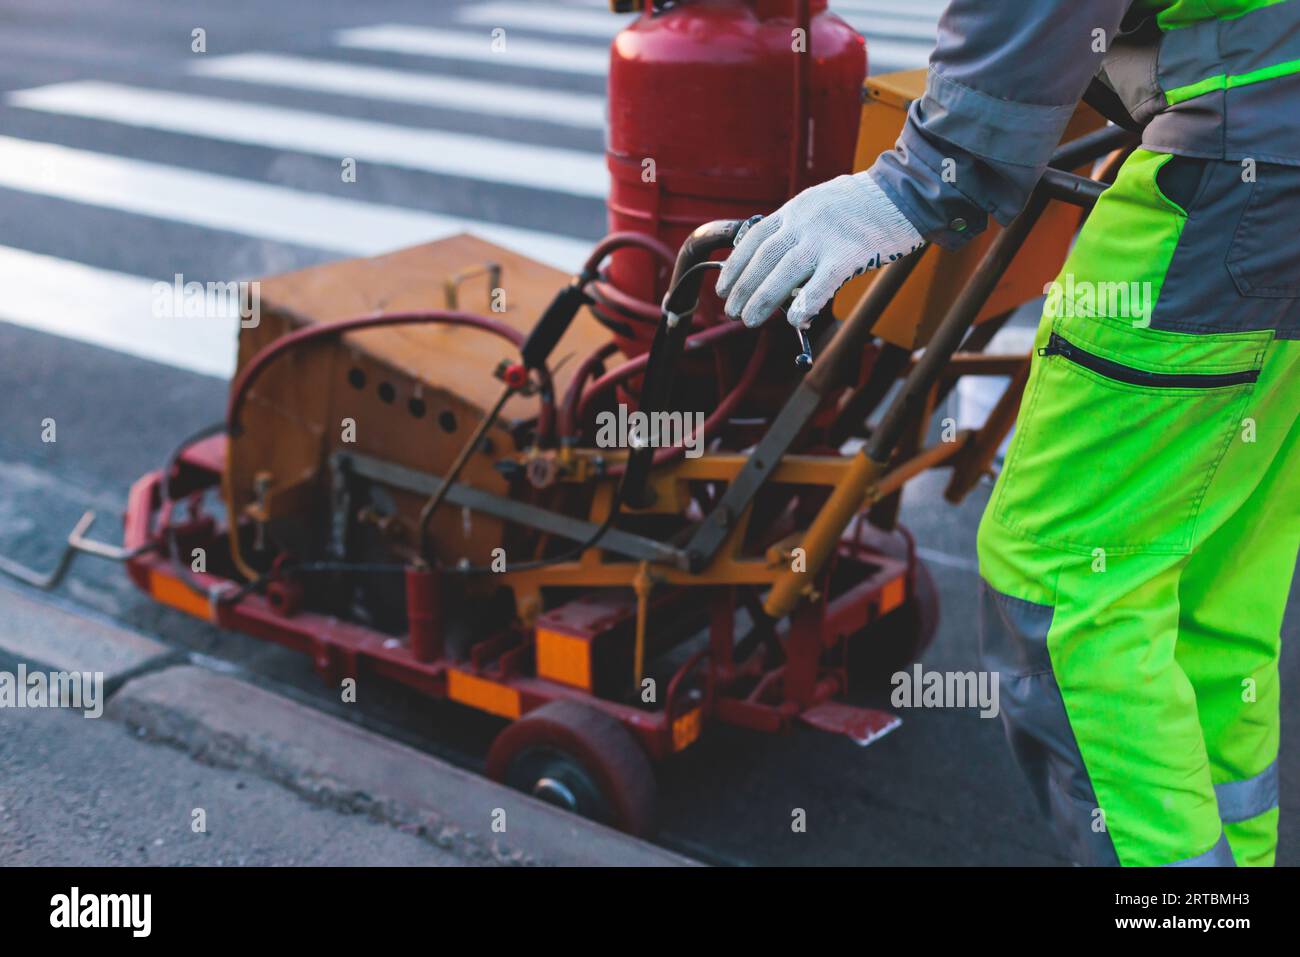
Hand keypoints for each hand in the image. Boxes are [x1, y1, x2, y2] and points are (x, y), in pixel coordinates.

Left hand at [716, 171, 924, 328]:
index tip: (724, 286)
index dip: (735, 265)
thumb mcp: (822, 203)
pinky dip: (804, 303)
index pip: (754, 239)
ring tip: (750, 319)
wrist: (907, 191)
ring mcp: (826, 238)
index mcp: (796, 209)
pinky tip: (793, 319)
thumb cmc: (867, 204)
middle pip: (763, 258)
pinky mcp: (849, 254)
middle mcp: (805, 221)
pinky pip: (820, 284)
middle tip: (732, 311)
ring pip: (783, 273)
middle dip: (743, 287)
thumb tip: (784, 269)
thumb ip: (800, 231)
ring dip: (762, 299)